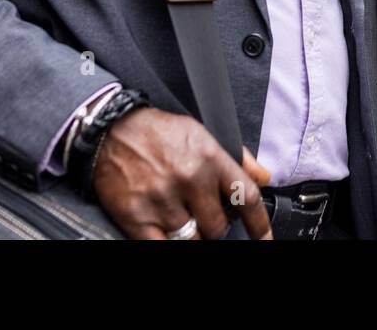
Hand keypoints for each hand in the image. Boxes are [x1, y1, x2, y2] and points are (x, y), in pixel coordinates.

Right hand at [93, 108, 272, 239]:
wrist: (112, 130)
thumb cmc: (159, 133)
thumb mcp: (202, 134)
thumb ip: (237, 158)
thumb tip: (264, 177)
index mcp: (210, 158)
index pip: (246, 198)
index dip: (260, 226)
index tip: (264, 240)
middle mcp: (190, 179)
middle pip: (219, 227)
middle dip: (215, 227)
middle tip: (204, 216)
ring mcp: (163, 200)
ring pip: (193, 240)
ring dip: (193, 236)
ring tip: (183, 220)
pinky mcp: (138, 217)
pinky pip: (163, 246)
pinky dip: (169, 243)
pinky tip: (170, 233)